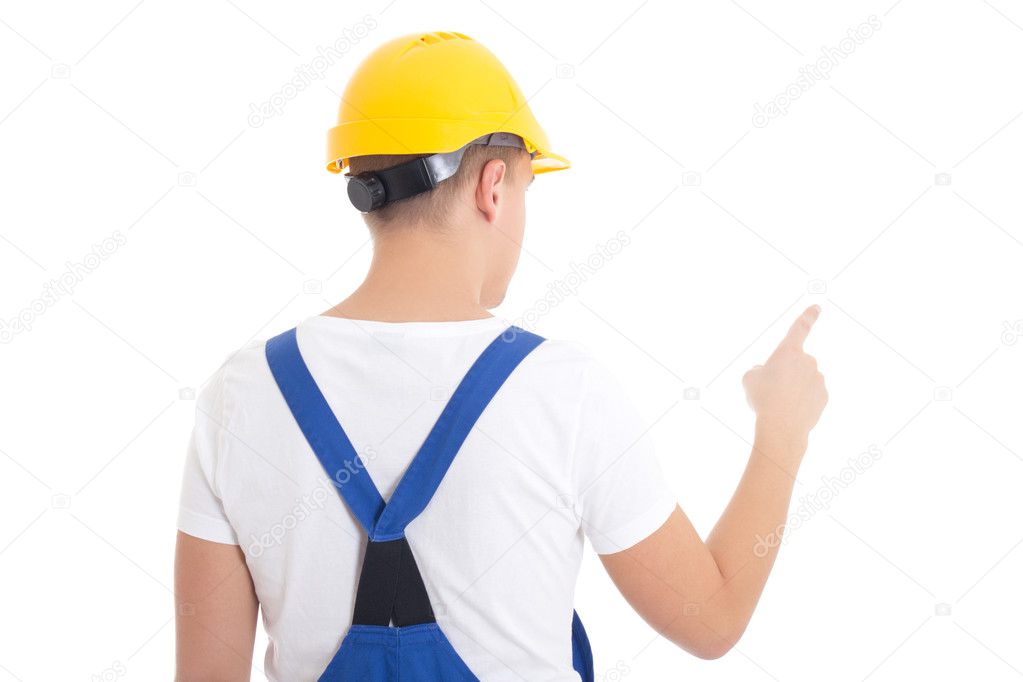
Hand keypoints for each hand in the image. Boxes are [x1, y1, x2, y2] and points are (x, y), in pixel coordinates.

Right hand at [742, 305, 827, 447]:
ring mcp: (818, 379)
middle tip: (771, 390)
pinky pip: (810, 395)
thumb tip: (766, 373)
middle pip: (794, 364)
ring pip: (802, 380)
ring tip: (778, 404)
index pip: (799, 329)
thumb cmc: (764, 398)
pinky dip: (801, 401)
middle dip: (785, 374)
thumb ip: (759, 370)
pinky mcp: (823, 396)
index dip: (808, 316)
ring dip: (792, 388)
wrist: (782, 426)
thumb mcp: (749, 379)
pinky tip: (791, 411)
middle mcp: (807, 361)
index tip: (817, 306)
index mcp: (789, 351)